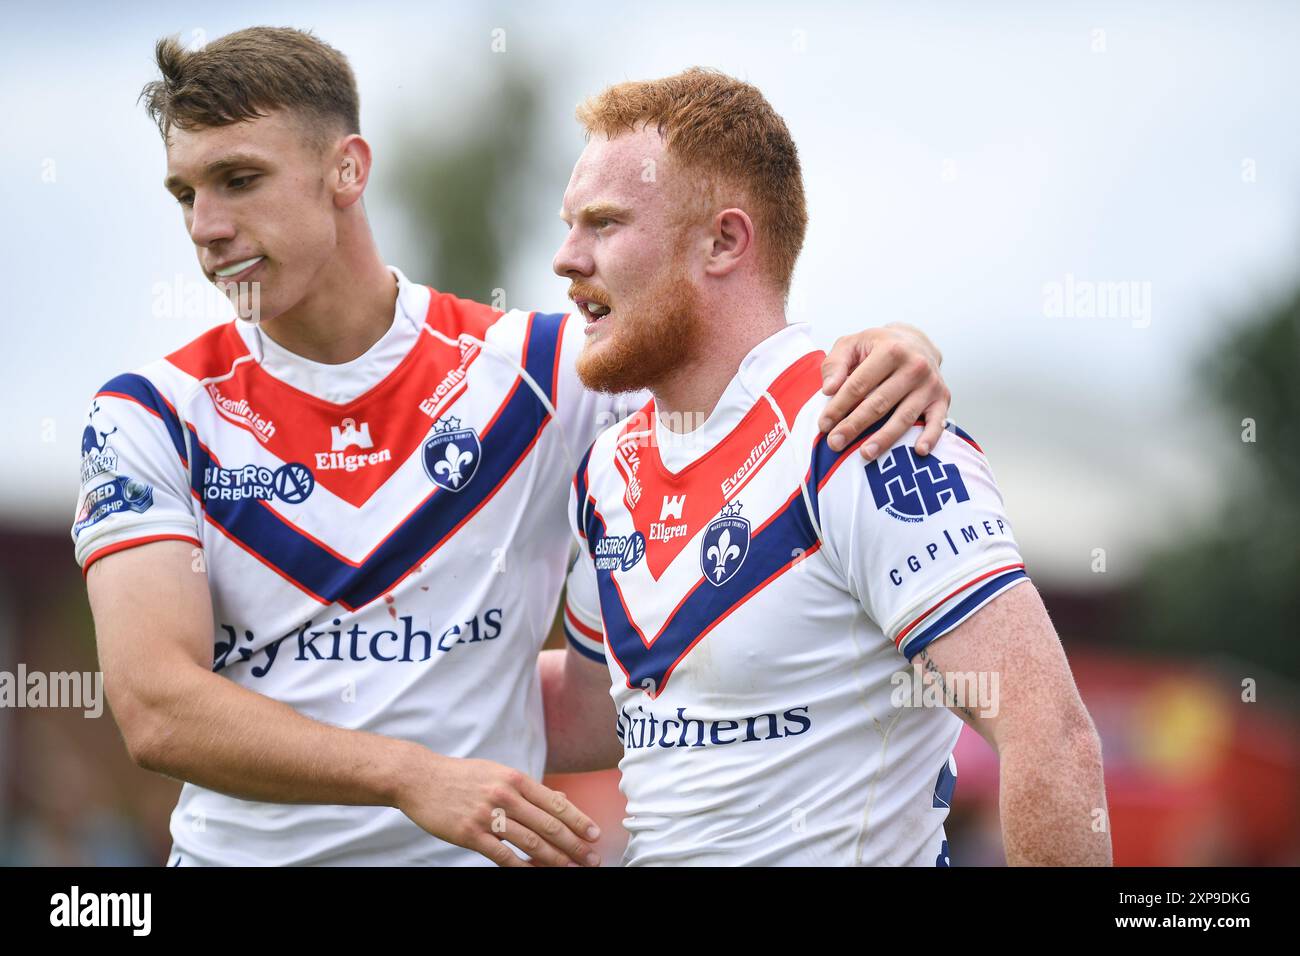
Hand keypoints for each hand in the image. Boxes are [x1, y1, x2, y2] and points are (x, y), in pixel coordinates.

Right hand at [398, 750, 601, 866]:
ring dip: (554, 859)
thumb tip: (560, 802)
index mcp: (515, 779)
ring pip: (530, 842)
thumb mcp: (497, 773)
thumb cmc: (462, 776)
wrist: (420, 778)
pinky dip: (522, 868)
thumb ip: (527, 789)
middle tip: (591, 859)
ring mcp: (488, 815)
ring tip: (571, 869)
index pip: (555, 802)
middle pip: (548, 825)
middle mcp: (505, 795)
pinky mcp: (471, 834)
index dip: (578, 820)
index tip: (595, 834)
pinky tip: (536, 874)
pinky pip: (503, 856)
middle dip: (574, 845)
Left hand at [818, 322, 950, 459]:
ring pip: (904, 417)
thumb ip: (835, 364)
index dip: (839, 406)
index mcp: (890, 350)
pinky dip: (930, 437)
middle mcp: (914, 366)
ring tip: (865, 454)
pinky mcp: (942, 398)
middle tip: (835, 443)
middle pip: (879, 403)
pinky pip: (937, 421)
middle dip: (855, 426)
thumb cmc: (878, 347)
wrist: (917, 342)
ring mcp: (930, 384)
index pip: (859, 384)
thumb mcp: (852, 344)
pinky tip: (918, 451)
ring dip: (884, 438)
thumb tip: (828, 389)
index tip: (824, 425)